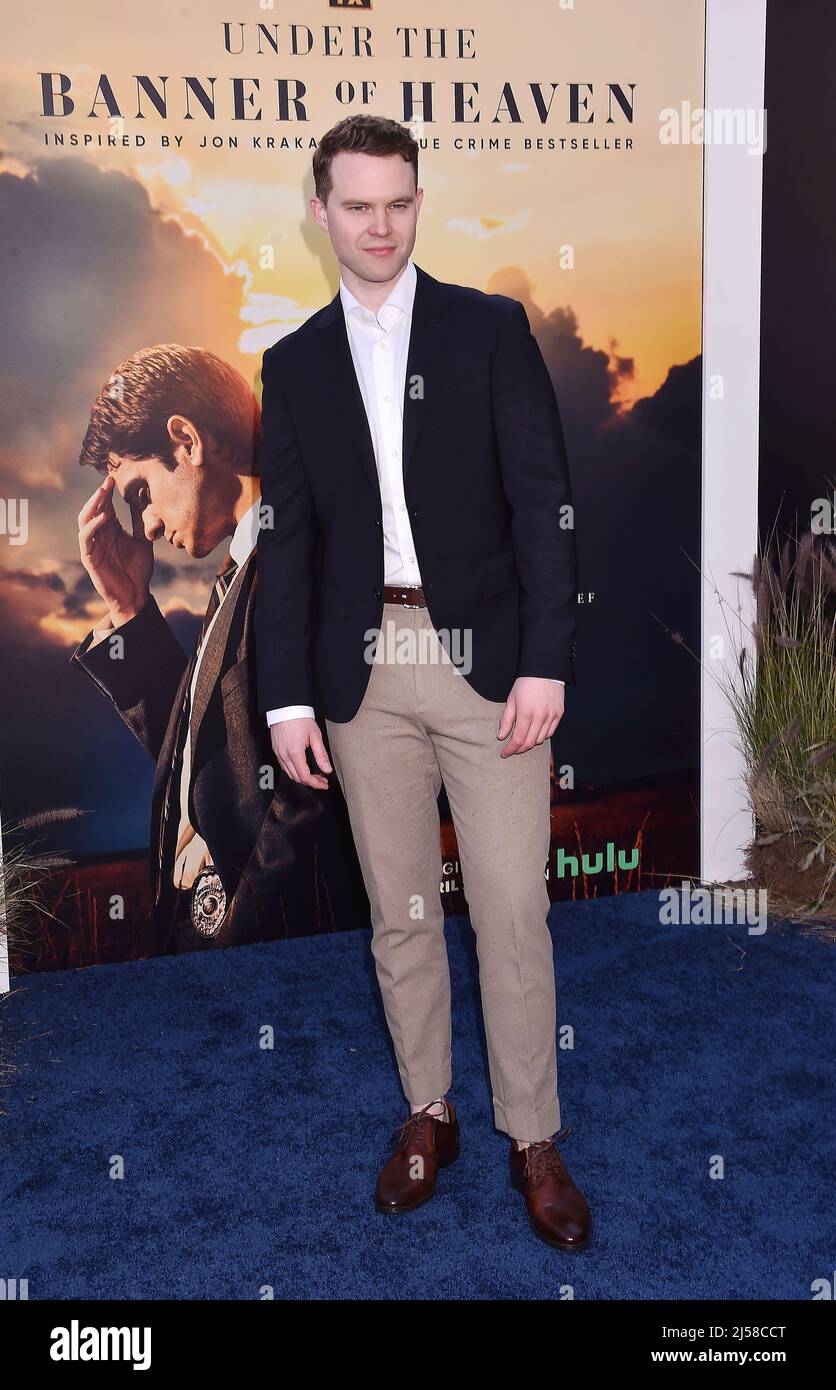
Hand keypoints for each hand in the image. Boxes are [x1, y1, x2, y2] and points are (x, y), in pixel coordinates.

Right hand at [78, 475, 152, 625]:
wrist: (135, 595)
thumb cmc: (138, 570)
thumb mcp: (143, 541)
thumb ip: (140, 522)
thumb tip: (143, 500)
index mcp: (110, 530)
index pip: (105, 507)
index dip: (107, 493)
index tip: (114, 479)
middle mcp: (99, 536)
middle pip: (93, 510)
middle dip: (99, 495)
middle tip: (108, 482)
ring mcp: (92, 546)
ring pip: (84, 521)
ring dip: (92, 506)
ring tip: (102, 494)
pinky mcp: (89, 558)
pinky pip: (86, 539)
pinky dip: (92, 526)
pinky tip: (103, 518)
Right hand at [270, 717, 332, 789]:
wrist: (285, 707)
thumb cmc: (300, 719)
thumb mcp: (315, 736)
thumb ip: (321, 755)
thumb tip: (327, 770)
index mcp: (295, 753)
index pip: (305, 776)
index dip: (316, 783)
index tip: (324, 784)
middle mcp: (284, 756)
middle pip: (297, 778)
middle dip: (310, 782)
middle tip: (322, 780)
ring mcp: (278, 753)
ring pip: (289, 773)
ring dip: (302, 777)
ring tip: (314, 775)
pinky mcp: (276, 750)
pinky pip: (284, 766)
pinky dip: (294, 771)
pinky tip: (302, 767)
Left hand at [497, 677, 563, 755]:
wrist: (545, 670)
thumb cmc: (526, 683)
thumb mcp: (511, 700)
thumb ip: (506, 720)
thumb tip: (501, 737)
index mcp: (526, 713)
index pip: (518, 739)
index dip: (510, 749)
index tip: (505, 753)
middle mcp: (540, 716)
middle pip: (530, 742)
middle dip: (520, 749)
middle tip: (513, 749)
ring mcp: (551, 716)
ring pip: (541, 739)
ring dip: (531, 743)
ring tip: (523, 740)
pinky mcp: (559, 714)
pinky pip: (550, 732)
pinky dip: (542, 736)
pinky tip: (535, 733)